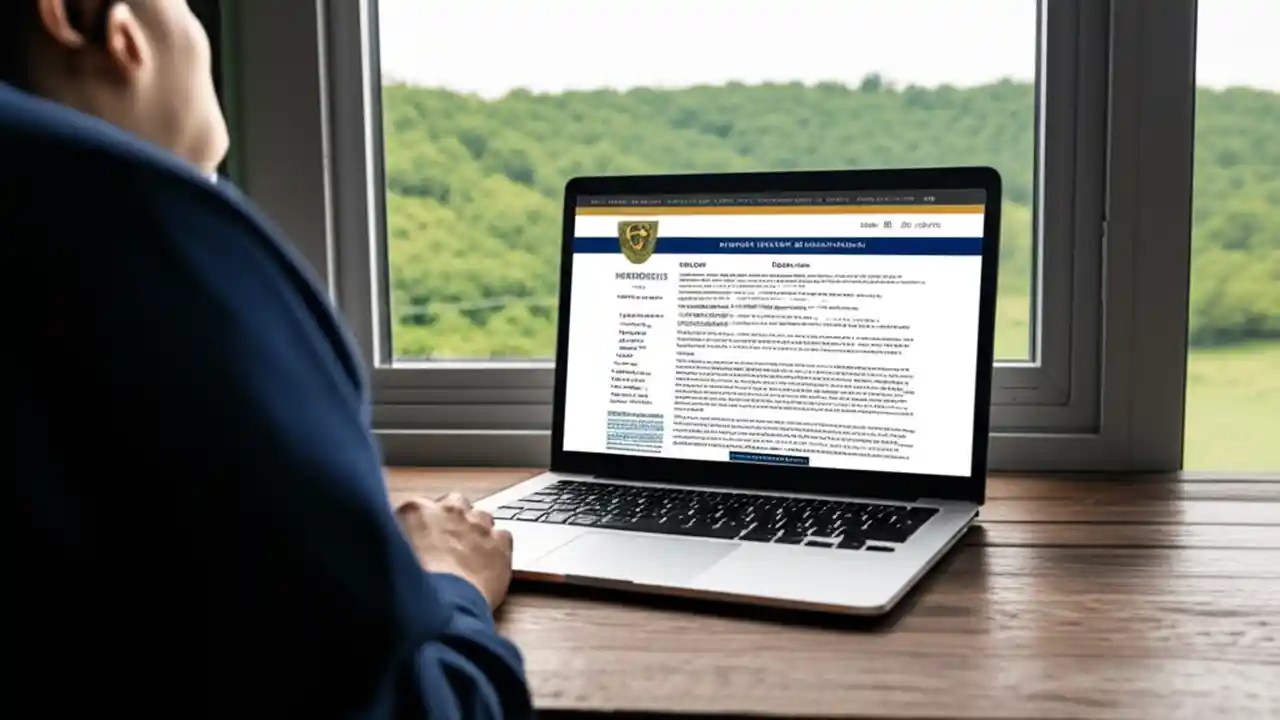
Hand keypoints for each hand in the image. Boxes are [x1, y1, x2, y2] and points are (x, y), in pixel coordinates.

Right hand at [395, 493, 513, 608]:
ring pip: (481, 516)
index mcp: (415, 511)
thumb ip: (395, 546)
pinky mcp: (500, 541)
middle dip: (452, 520)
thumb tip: (397, 550)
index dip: (422, 527)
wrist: (441, 606)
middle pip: (453, 504)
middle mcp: (448, 509)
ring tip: (469, 556)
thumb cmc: (409, 590)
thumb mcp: (389, 560)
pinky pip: (502, 536)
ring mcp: (478, 523)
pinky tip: (489, 564)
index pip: (418, 508)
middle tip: (447, 545)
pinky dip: (497, 548)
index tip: (422, 540)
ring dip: (476, 531)